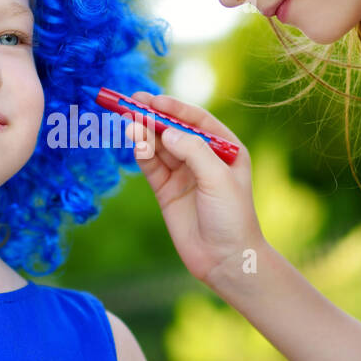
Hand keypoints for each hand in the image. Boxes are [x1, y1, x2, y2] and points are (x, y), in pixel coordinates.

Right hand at [125, 91, 266, 284]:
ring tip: (128, 121)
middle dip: (153, 116)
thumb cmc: (232, 217)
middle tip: (131, 102)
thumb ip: (193, 151)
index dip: (174, 108)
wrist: (225, 259)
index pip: (196, 120)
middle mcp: (204, 158)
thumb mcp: (218, 179)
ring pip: (160, 146)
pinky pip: (152, 166)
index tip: (153, 100)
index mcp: (226, 148)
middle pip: (174, 130)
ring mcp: (184, 174)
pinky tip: (133, 141)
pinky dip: (141, 153)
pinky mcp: (167, 191)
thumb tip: (166, 133)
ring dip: (144, 133)